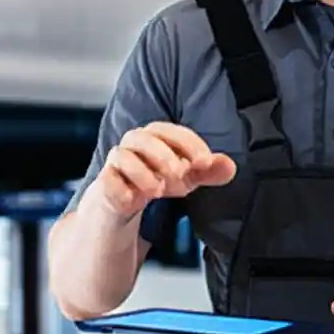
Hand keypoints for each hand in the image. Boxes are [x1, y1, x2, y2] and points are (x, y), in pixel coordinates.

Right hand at [91, 122, 236, 220]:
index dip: (189, 143)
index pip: (170, 131)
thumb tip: (230, 167)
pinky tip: (134, 201)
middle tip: (181, 175)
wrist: (121, 202)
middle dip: (165, 155)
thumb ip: (207, 171)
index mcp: (154, 137)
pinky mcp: (103, 185)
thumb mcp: (186, 177)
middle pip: (144, 137)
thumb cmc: (155, 180)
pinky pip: (107, 181)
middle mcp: (132, 145)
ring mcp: (115, 164)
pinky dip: (121, 189)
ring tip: (159, 190)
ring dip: (143, 172)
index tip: (205, 161)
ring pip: (122, 155)